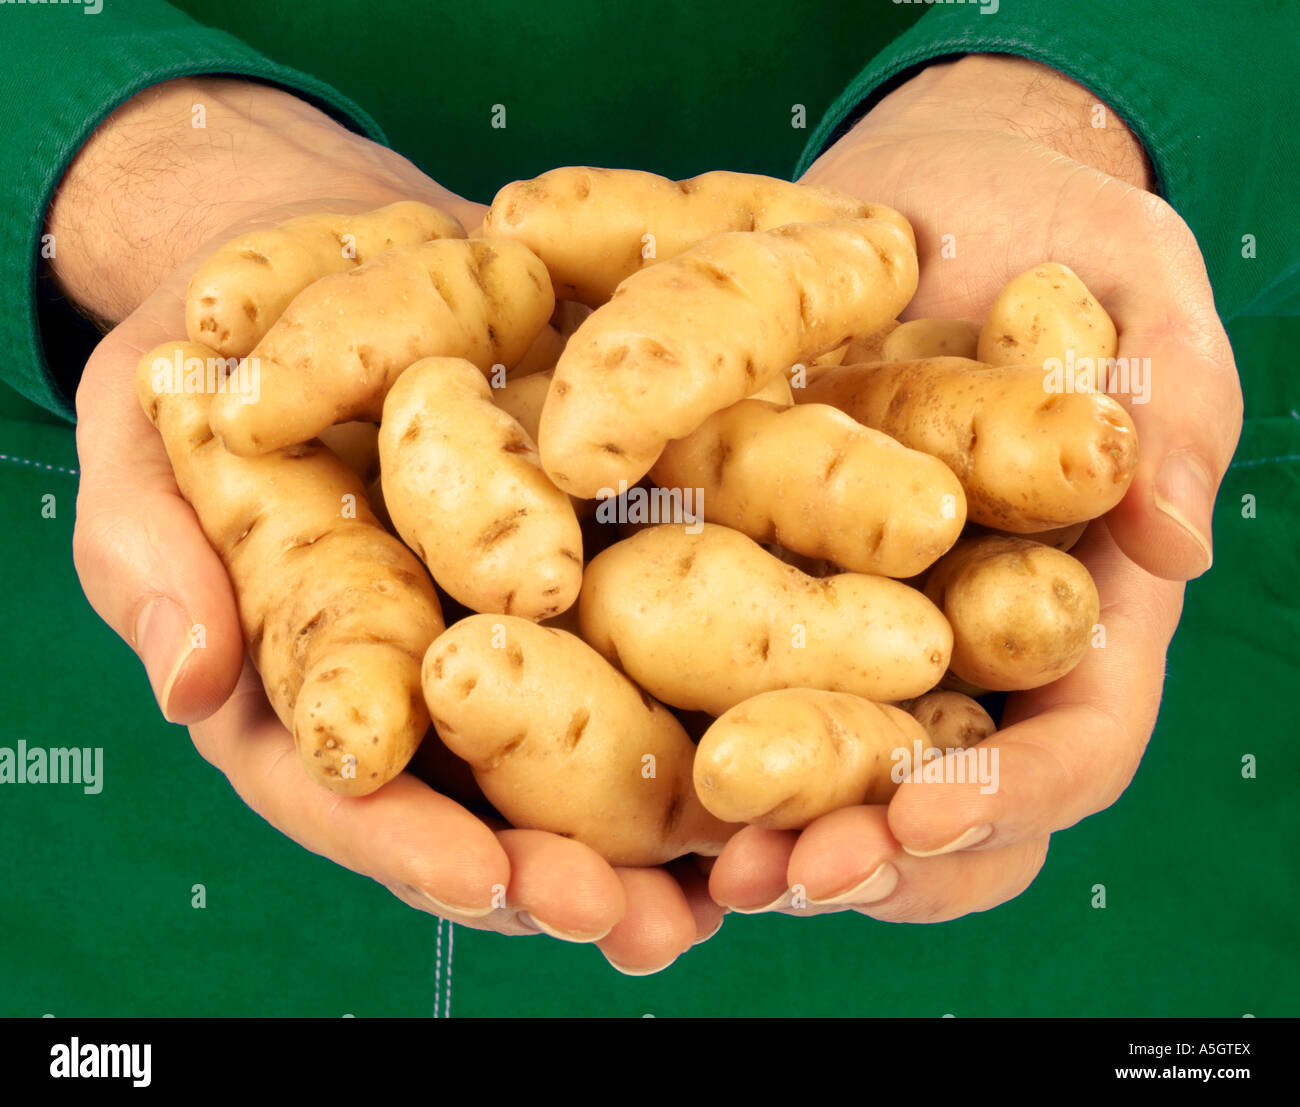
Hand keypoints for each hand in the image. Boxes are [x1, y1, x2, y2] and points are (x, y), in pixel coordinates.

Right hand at [63, 78, 721, 969]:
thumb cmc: (215, 357)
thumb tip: (188, 686)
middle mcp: (422, 671)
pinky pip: (655, 634)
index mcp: (306, 674)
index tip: (484, 878)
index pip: (345, 785)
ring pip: (581, 746)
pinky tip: (781, 745)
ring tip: (728, 886)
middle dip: (557, 869)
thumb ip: (152, 558)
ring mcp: (513, 619)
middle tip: (638, 921)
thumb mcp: (146, 438)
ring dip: (657, 824)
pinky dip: (714, 695)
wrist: (331, 250)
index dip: (407, 839)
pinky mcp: (597, 554)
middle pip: (482, 798)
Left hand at [708, 55, 1240, 919]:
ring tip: (702, 866)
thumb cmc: (1046, 231)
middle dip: (868, 853)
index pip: (1071, 746)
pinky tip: (625, 784)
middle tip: (782, 874)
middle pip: (940, 803)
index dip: (1005, 797)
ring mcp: (859, 631)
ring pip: (832, 780)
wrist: (916, 194)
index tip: (918, 813)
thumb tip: (1172, 547)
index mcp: (1074, 605)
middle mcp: (964, 648)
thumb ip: (1173, 409)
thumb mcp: (1137, 286)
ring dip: (769, 837)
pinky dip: (685, 751)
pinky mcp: (761, 597)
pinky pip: (727, 691)